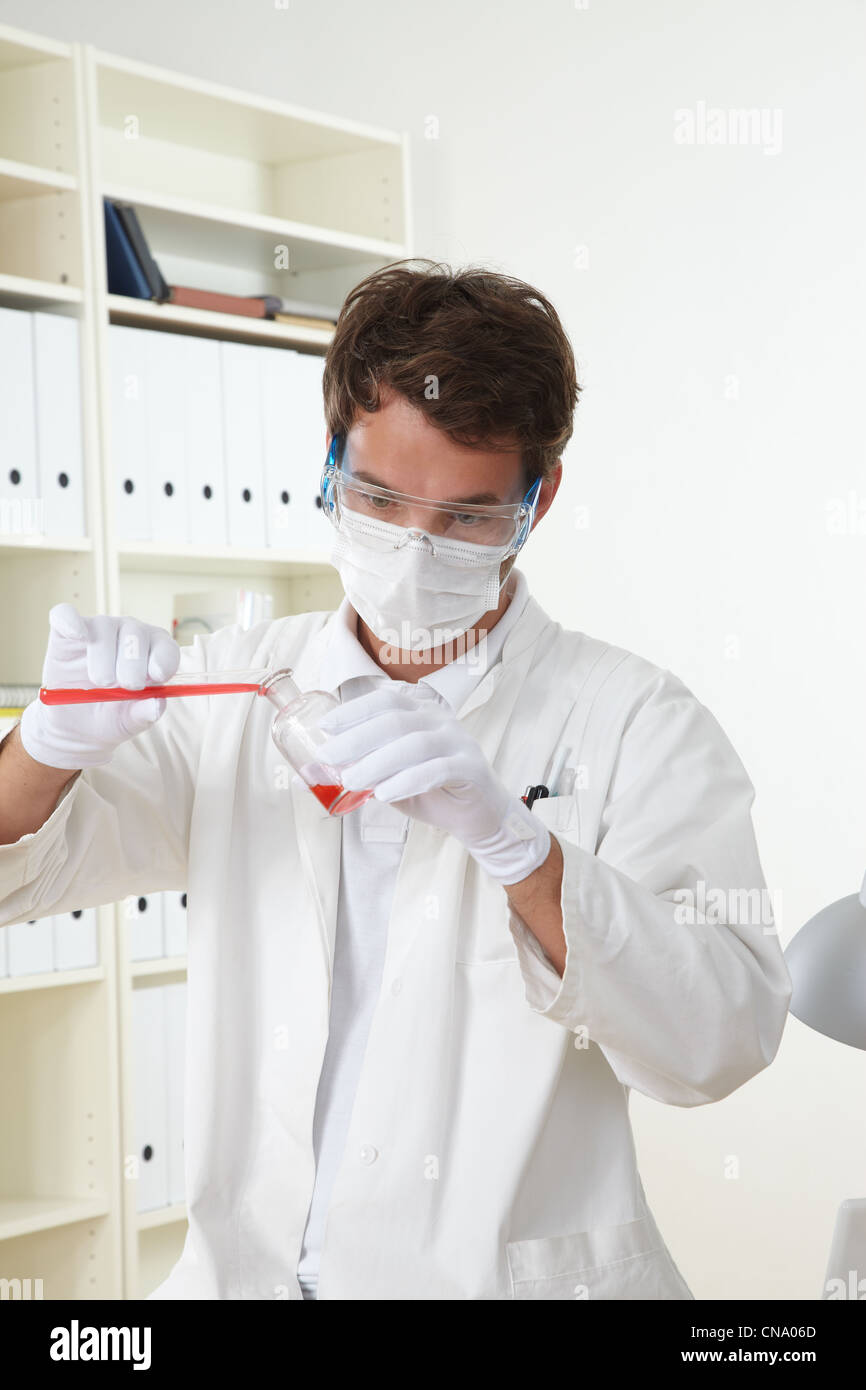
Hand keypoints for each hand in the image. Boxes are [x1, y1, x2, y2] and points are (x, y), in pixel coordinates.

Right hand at [18, 603, 179, 769]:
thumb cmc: (109, 717)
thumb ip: (144, 713)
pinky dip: (69, 621)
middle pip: (136, 633)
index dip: (164, 658)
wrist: (73, 726)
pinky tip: (75, 634)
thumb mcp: (128, 722)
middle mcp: (128, 635)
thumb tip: (157, 703)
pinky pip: (65, 615)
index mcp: (152, 654)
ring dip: (103, 657)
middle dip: (132, 663)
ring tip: (101, 681)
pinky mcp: (65, 631)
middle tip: (125, 685)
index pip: (165, 646)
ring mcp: (97, 630)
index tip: (157, 676)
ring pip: (104, 626)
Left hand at [316, 682, 550, 884]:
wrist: (477, 815)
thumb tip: (303, 778)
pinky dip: (408, 780)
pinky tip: (386, 794)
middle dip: (357, 738)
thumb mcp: (386, 779)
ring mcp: (458, 741)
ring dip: (378, 762)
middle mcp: (439, 719)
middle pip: (394, 719)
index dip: (353, 710)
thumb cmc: (429, 790)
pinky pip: (437, 769)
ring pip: (414, 743)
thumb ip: (354, 773)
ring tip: (352, 781)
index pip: (384, 700)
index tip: (324, 726)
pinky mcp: (471, 767)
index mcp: (419, 712)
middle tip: (328, 758)